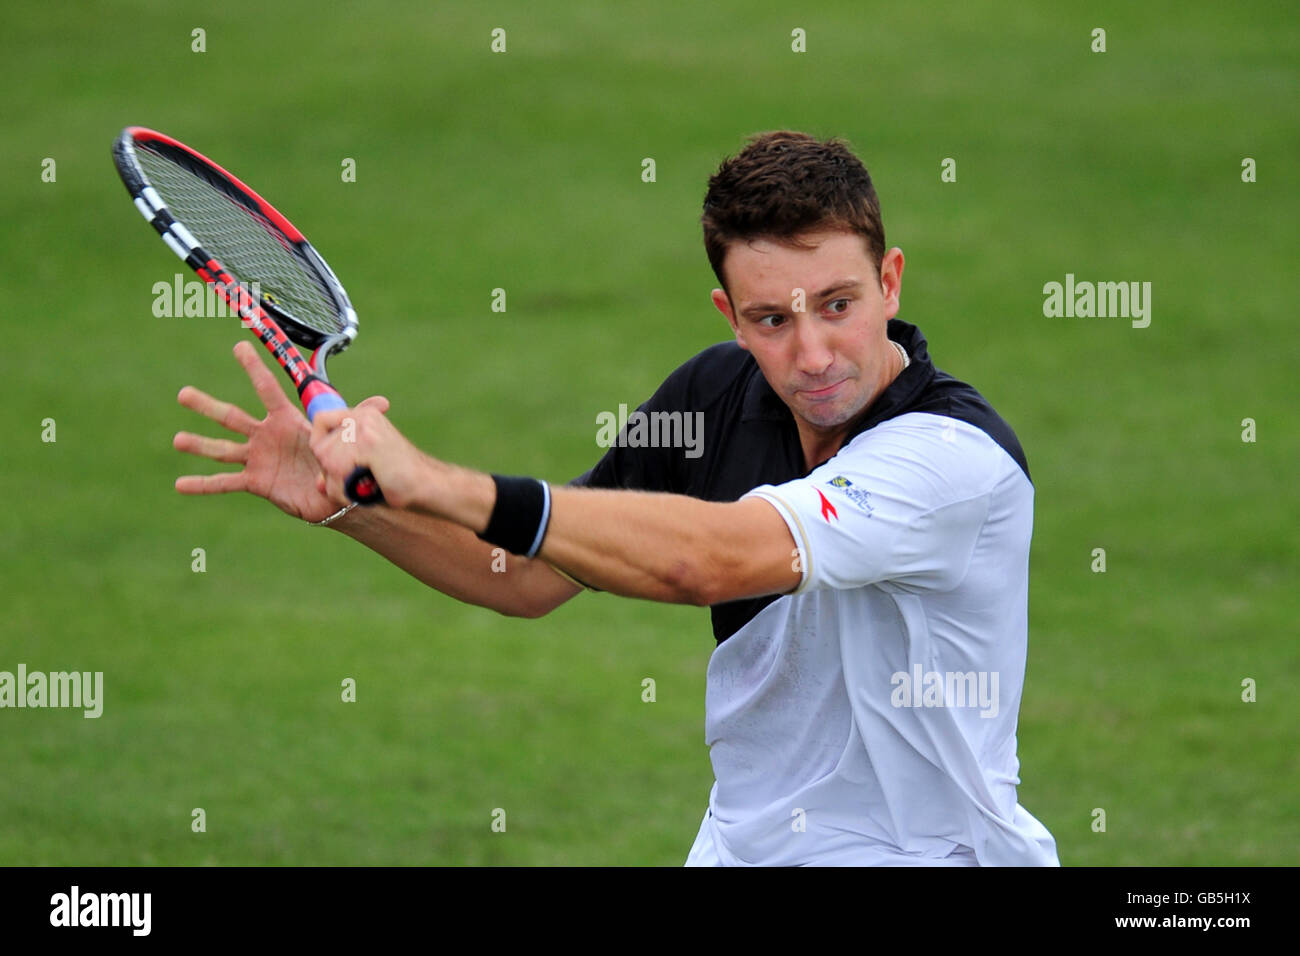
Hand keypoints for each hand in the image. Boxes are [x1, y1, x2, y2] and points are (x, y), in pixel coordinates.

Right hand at [174, 341, 389, 522]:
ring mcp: (258, 458)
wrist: (337, 493)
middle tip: (182, 394)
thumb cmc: (340, 459)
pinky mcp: (256, 482)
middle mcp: (266, 435)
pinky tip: (180, 485)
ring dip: (199, 445)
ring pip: (222, 449)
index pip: (267, 389)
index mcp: (287, 419)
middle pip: (231, 417)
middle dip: (207, 405)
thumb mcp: (349, 438)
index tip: (239, 346)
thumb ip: (359, 418)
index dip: (254, 369)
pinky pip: (225, 483)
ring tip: (176, 440)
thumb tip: (383, 403)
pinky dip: (203, 485)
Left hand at [310, 403, 430, 511]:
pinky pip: (338, 471)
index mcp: (364, 416)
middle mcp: (363, 417)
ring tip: (365, 485)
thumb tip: (318, 484)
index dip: (320, 446)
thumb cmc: (399, 482)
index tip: (332, 467)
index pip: (320, 420)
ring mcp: (366, 428)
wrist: (428, 486)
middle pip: (319, 447)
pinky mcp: (369, 443)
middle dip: (332, 472)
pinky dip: (348, 489)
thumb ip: (342, 470)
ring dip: (341, 485)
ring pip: (327, 462)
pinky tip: (367, 488)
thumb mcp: (366, 471)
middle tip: (358, 480)